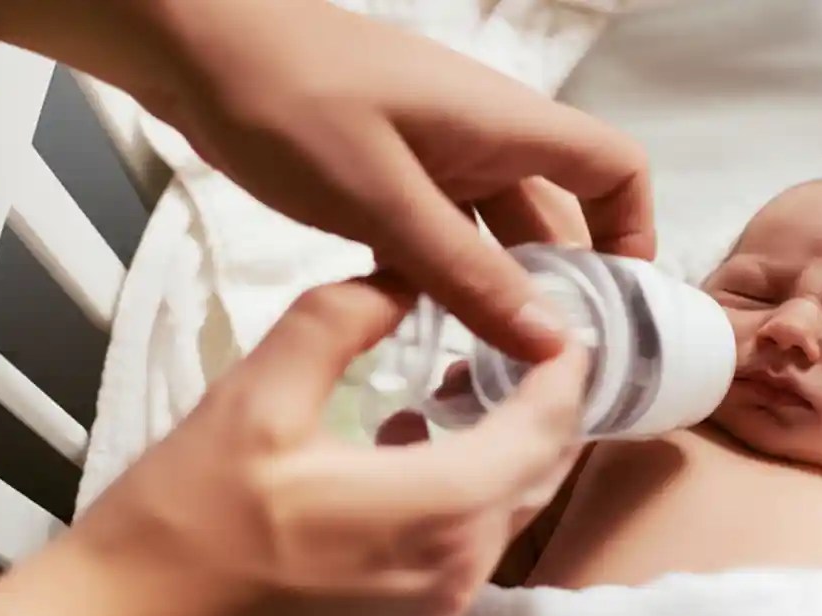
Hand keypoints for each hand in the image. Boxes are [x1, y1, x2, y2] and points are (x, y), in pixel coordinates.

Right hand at [0, 275, 587, 615]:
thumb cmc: (180, 528)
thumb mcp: (257, 396)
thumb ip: (341, 320)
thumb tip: (398, 276)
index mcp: (438, 511)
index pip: (547, 426)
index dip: (566, 368)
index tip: (565, 322)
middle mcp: (455, 570)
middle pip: (542, 472)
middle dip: (547, 402)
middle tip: (527, 341)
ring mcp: (432, 607)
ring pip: (509, 510)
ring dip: (507, 444)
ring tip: (469, 382)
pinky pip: (468, 545)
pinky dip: (468, 488)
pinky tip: (412, 444)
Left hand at [142, 0, 652, 361]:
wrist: (190, 42)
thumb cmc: (287, 100)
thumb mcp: (383, 201)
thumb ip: (469, 275)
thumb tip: (552, 343)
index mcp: (505, 125)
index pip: (615, 168)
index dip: (631, 234)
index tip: (610, 309)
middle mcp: (483, 136)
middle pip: (557, 212)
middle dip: (559, 285)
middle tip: (539, 366)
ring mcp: (434, 149)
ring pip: (493, 228)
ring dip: (497, 287)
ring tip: (483, 362)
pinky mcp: (387, 166)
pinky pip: (440, 227)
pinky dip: (443, 273)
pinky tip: (421, 322)